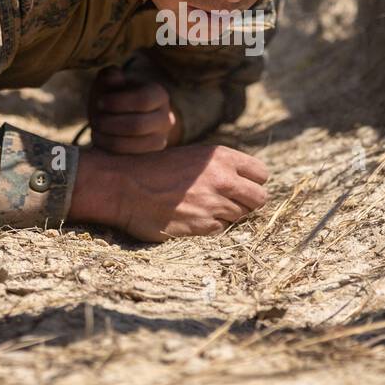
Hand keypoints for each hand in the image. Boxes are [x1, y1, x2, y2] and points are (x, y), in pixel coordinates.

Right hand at [68, 145, 269, 241]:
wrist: (123, 185)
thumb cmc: (155, 169)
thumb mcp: (192, 156)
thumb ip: (221, 166)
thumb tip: (244, 181)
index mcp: (222, 157)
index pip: (261, 174)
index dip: (253, 182)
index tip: (243, 186)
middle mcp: (223, 179)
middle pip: (260, 198)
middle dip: (249, 202)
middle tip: (232, 202)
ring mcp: (214, 204)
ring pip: (241, 215)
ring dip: (228, 214)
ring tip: (204, 208)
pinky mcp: (202, 225)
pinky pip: (221, 229)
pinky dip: (211, 225)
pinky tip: (192, 217)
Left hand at [87, 65, 181, 153]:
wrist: (117, 117)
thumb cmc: (112, 96)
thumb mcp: (109, 82)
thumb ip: (110, 76)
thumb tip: (115, 78)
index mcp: (159, 95)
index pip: (143, 100)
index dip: (118, 102)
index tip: (99, 102)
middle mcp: (166, 119)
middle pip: (138, 125)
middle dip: (111, 123)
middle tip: (95, 120)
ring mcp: (161, 140)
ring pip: (136, 146)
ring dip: (110, 139)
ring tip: (96, 131)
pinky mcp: (151, 158)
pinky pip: (133, 160)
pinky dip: (112, 152)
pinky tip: (101, 141)